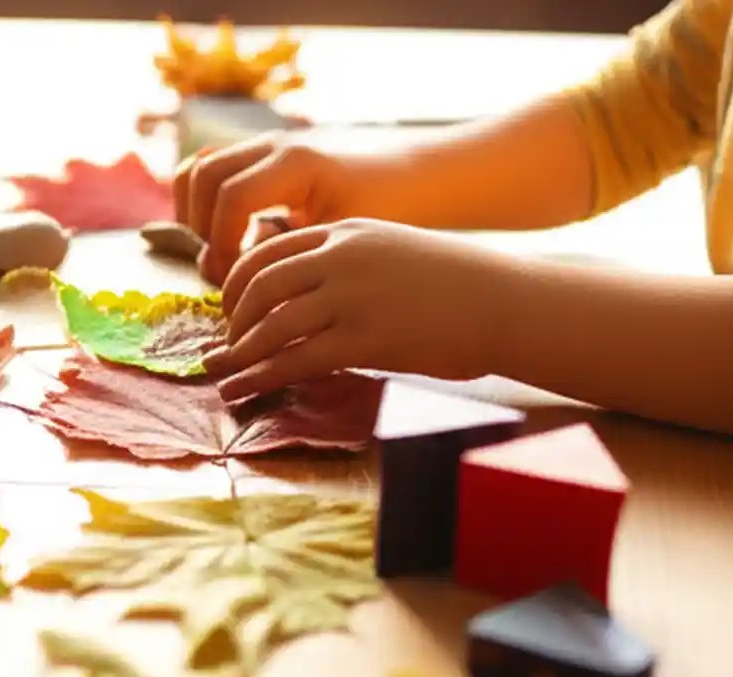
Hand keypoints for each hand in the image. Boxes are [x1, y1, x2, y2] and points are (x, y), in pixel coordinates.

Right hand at [174, 132, 395, 284]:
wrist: (413, 179)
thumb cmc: (386, 211)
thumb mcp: (340, 240)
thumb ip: (286, 254)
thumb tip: (237, 276)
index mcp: (295, 164)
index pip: (231, 197)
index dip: (221, 243)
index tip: (232, 279)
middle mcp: (273, 146)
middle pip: (202, 175)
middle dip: (200, 225)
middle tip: (219, 266)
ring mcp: (264, 146)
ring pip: (199, 166)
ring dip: (195, 209)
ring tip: (214, 249)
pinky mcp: (262, 156)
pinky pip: (213, 167)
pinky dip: (204, 199)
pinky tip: (222, 233)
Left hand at [203, 219, 516, 399]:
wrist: (510, 302)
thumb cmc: (459, 285)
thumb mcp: (394, 252)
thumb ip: (349, 264)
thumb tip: (311, 294)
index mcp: (347, 231)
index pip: (269, 250)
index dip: (239, 281)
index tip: (231, 308)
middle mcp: (341, 258)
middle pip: (260, 284)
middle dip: (234, 318)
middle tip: (227, 343)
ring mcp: (351, 297)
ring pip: (270, 323)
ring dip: (238, 351)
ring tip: (222, 370)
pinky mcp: (365, 339)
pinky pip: (294, 359)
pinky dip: (257, 376)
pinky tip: (238, 389)